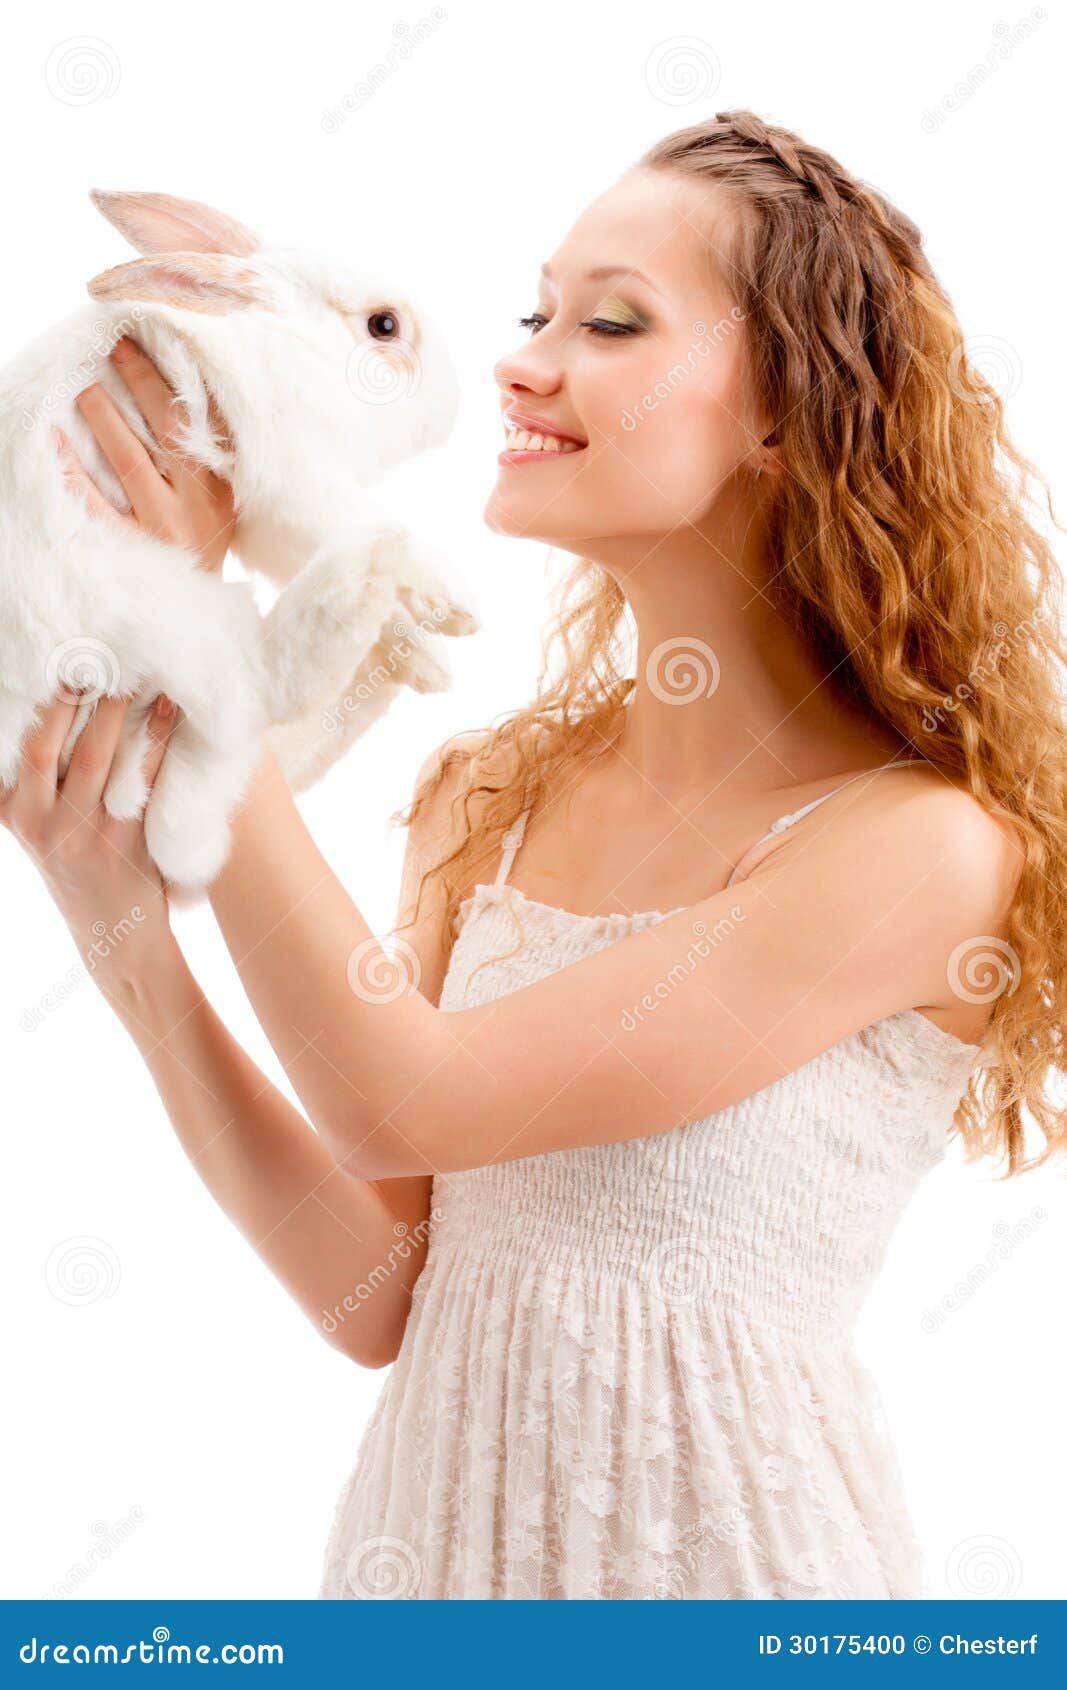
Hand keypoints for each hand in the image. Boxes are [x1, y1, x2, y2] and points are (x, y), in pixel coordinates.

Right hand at [0, 690, 180, 1003]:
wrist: (116, 936)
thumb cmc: (81, 867)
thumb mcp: (41, 827)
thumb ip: (37, 781)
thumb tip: (54, 706)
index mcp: (13, 813)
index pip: (14, 747)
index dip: (29, 704)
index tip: (46, 659)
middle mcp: (39, 824)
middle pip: (45, 747)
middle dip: (66, 698)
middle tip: (91, 650)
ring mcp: (81, 836)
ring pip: (96, 760)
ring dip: (117, 711)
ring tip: (138, 670)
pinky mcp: (125, 846)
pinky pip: (142, 782)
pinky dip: (158, 742)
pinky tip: (172, 711)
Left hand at [57, 336, 235, 572]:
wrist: (197, 607)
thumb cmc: (205, 544)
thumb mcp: (224, 502)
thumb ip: (213, 461)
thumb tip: (188, 399)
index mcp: (224, 485)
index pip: (207, 423)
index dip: (182, 382)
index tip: (157, 347)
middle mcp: (198, 501)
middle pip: (170, 431)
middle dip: (144, 384)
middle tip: (117, 350)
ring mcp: (165, 524)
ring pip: (133, 461)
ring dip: (107, 419)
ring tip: (87, 389)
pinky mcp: (136, 546)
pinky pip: (99, 505)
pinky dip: (74, 473)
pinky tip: (56, 442)